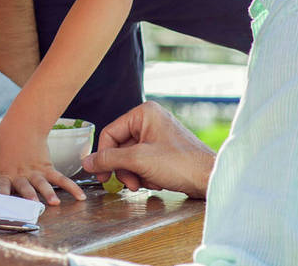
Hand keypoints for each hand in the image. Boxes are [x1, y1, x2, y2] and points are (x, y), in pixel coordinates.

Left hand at [0, 115, 84, 203]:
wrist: (23, 124)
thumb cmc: (4, 140)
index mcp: (4, 172)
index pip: (1, 186)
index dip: (1, 195)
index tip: (1, 204)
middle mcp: (20, 174)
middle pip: (24, 186)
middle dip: (28, 196)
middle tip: (33, 205)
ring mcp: (35, 171)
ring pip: (42, 183)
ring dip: (48, 193)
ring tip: (54, 202)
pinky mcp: (47, 167)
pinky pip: (60, 178)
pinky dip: (70, 187)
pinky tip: (79, 196)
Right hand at [82, 101, 213, 197]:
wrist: (211, 179)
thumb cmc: (181, 164)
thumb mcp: (138, 160)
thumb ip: (109, 159)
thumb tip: (87, 162)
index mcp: (144, 113)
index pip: (110, 133)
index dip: (103, 155)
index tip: (99, 174)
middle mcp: (151, 120)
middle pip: (120, 146)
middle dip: (124, 168)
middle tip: (128, 183)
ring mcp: (158, 136)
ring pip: (131, 156)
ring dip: (134, 173)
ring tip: (145, 183)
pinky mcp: (165, 151)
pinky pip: (143, 162)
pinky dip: (145, 174)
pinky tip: (156, 182)